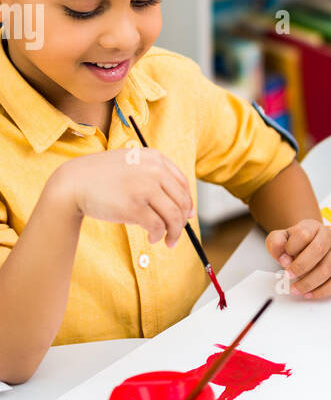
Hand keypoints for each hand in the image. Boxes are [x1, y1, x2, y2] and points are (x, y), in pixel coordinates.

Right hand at [50, 147, 193, 245]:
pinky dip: (158, 235)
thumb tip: (184, 208)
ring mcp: (144, 188)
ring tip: (168, 241)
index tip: (187, 216)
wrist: (74, 182)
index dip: (188, 203)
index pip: (183, 183)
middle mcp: (153, 170)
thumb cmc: (103, 177)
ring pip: (173, 216)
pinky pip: (157, 226)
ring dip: (174, 232)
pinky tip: (152, 238)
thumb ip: (155, 177)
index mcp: (154, 158)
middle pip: (181, 201)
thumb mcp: (132, 165)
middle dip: (182, 222)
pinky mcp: (134, 207)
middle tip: (177, 234)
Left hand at [266, 219, 330, 298]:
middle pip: (318, 250)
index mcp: (313, 227)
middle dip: (300, 267)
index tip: (283, 260)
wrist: (313, 245)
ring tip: (295, 289)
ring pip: (327, 269)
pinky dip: (322, 291)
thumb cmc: (297, 243)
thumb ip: (276, 243)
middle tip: (288, 276)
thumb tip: (284, 259)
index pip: (303, 234)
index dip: (291, 248)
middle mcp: (329, 237)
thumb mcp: (281, 238)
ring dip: (309, 283)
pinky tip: (309, 293)